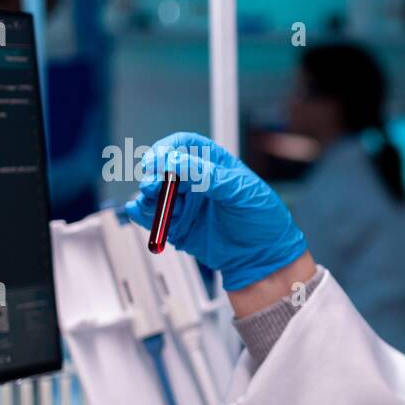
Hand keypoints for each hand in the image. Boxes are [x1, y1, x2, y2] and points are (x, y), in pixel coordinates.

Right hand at [124, 132, 306, 290]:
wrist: (264, 258)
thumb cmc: (263, 220)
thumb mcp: (240, 192)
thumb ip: (209, 176)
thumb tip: (177, 160)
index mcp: (214, 165)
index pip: (184, 145)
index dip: (167, 148)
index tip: (158, 159)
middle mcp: (196, 182)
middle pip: (163, 169)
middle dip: (154, 174)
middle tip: (153, 185)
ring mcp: (186, 204)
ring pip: (155, 193)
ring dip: (148, 195)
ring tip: (152, 203)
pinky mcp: (178, 226)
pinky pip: (153, 217)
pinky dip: (143, 214)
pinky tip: (140, 212)